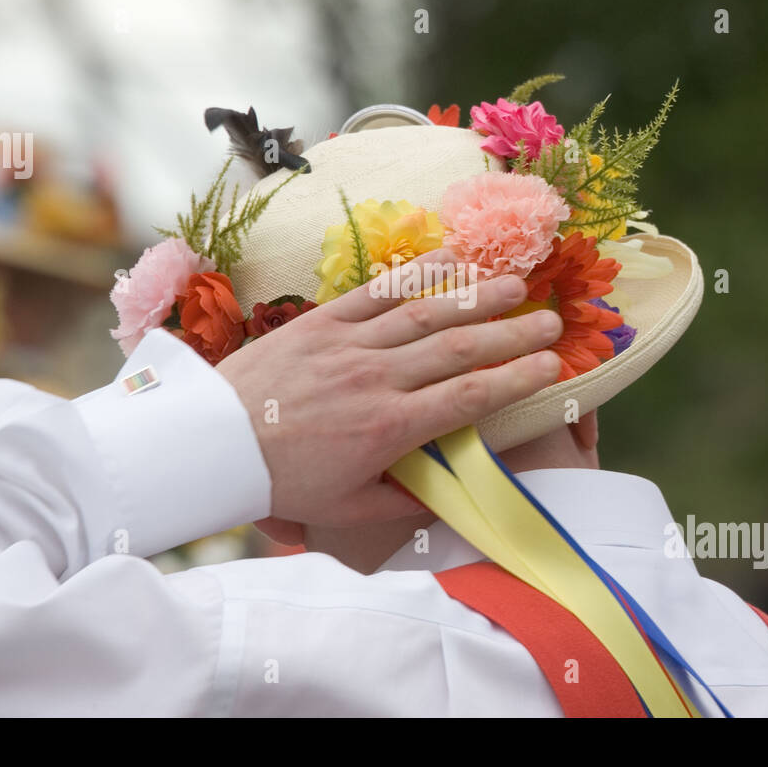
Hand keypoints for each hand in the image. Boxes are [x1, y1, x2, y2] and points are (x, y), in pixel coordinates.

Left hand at [215, 252, 561, 530]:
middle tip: (555, 322)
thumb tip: (444, 490)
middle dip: (513, 334)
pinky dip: (416, 275)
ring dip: (476, 296)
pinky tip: (450, 260)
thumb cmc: (280, 482)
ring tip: (518, 285)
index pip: (469, 397)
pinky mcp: (321, 322)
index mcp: (389, 428)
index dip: (517, 378)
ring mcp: (349, 345)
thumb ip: (402, 497)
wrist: (213, 443)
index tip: (553, 367)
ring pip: (425, 313)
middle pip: (460, 348)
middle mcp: (377, 379)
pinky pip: (377, 292)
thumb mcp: (346, 506)